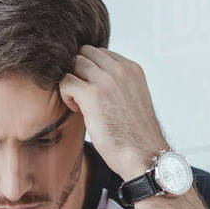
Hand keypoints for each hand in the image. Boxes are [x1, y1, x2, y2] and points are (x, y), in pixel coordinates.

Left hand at [59, 46, 167, 179]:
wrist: (143, 156)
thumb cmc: (135, 135)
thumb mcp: (132, 98)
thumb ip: (117, 83)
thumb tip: (91, 78)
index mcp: (132, 68)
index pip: (99, 52)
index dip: (90, 70)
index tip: (93, 91)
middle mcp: (121, 69)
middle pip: (84, 54)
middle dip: (78, 72)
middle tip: (82, 96)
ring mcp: (107, 80)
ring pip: (73, 64)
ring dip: (72, 82)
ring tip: (80, 104)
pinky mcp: (92, 94)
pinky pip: (65, 81)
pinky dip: (66, 95)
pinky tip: (77, 110)